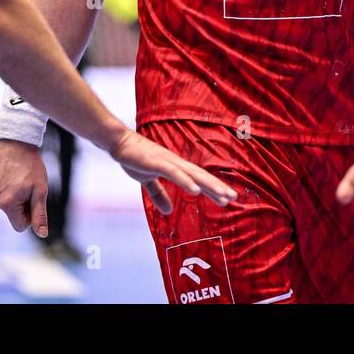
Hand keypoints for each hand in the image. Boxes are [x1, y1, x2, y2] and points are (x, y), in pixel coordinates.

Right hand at [0, 139, 49, 235]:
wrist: (16, 141)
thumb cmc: (31, 166)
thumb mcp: (40, 190)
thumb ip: (39, 214)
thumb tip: (42, 234)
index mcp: (7, 204)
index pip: (21, 226)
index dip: (31, 215)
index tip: (34, 199)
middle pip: (13, 214)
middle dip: (23, 204)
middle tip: (28, 185)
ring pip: (7, 204)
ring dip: (15, 196)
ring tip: (19, 177)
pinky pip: (0, 194)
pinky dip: (7, 188)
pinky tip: (12, 174)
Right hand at [108, 128, 237, 214]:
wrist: (119, 142)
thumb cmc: (134, 158)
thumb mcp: (146, 181)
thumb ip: (158, 195)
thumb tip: (168, 211)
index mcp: (175, 167)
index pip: (198, 180)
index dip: (212, 188)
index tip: (227, 198)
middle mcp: (176, 163)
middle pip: (201, 177)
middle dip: (218, 187)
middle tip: (234, 197)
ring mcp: (168, 162)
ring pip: (193, 175)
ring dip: (209, 185)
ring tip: (223, 195)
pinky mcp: (158, 163)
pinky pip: (175, 174)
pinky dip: (186, 181)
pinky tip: (196, 190)